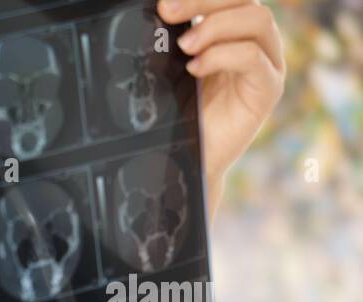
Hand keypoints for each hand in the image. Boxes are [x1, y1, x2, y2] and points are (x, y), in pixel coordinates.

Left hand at [157, 0, 285, 219]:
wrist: (188, 159)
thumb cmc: (181, 113)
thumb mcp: (173, 69)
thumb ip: (175, 39)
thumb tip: (160, 10)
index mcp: (234, 32)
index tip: (165, 4)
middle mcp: (256, 42)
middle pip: (246, 0)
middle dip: (204, 1)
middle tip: (168, 12)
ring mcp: (267, 64)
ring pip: (257, 20)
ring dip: (216, 26)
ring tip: (184, 47)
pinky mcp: (267, 88)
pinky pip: (254, 58)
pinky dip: (223, 55)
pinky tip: (196, 68)